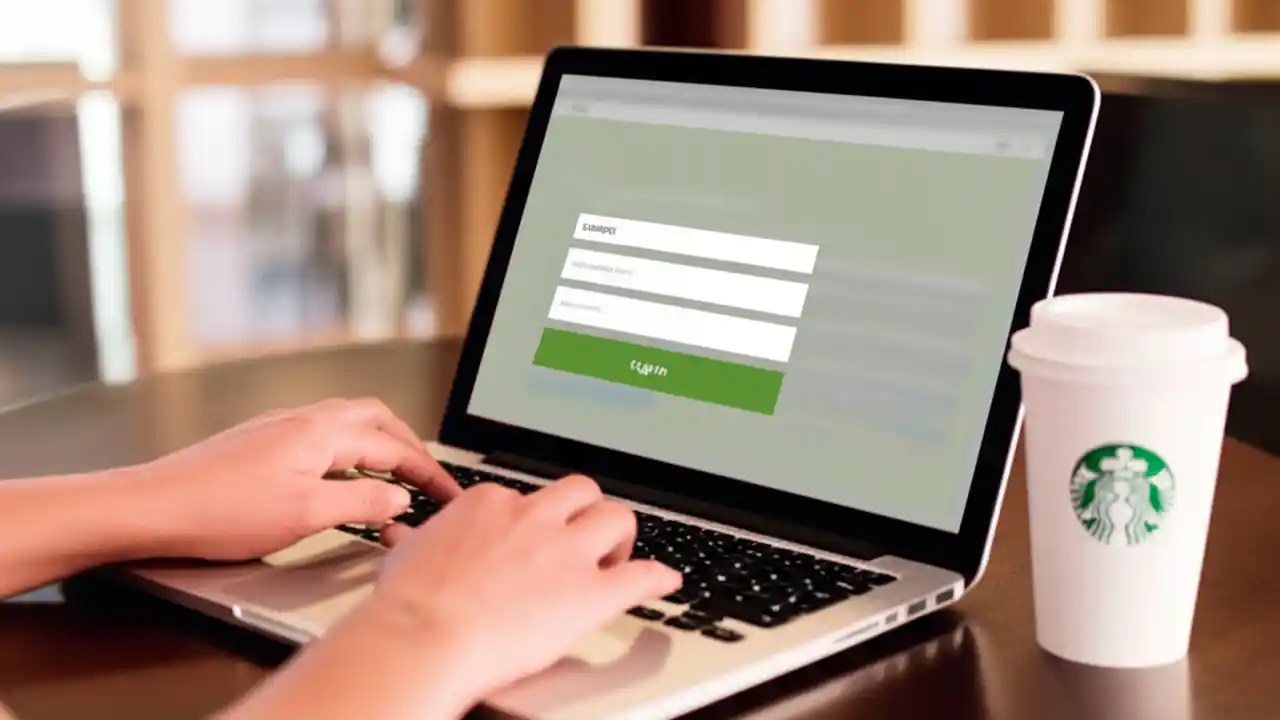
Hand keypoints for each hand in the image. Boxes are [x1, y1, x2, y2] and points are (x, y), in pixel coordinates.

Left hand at [133, 398, 460, 561]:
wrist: (153, 508)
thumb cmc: (219, 510)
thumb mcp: (307, 514)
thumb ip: (361, 504)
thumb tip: (398, 499)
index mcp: (320, 432)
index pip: (394, 446)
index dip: (429, 472)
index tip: (450, 495)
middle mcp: (302, 420)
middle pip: (375, 419)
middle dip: (409, 445)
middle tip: (429, 477)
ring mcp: (279, 430)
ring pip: (347, 426)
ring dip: (378, 447)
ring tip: (393, 479)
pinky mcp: (261, 445)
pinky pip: (322, 439)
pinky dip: (348, 455)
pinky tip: (341, 483)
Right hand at [369, 476, 681, 701]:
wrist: (423, 636)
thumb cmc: (407, 604)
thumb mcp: (406, 553)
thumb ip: (418, 539)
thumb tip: (404, 536)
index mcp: (492, 503)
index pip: (526, 497)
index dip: (534, 520)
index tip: (534, 538)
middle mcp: (535, 517)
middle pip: (580, 492)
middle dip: (587, 510)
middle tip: (584, 537)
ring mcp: (566, 552)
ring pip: (617, 517)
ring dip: (622, 536)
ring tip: (619, 556)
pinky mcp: (591, 593)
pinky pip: (642, 575)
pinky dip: (658, 578)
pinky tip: (665, 581)